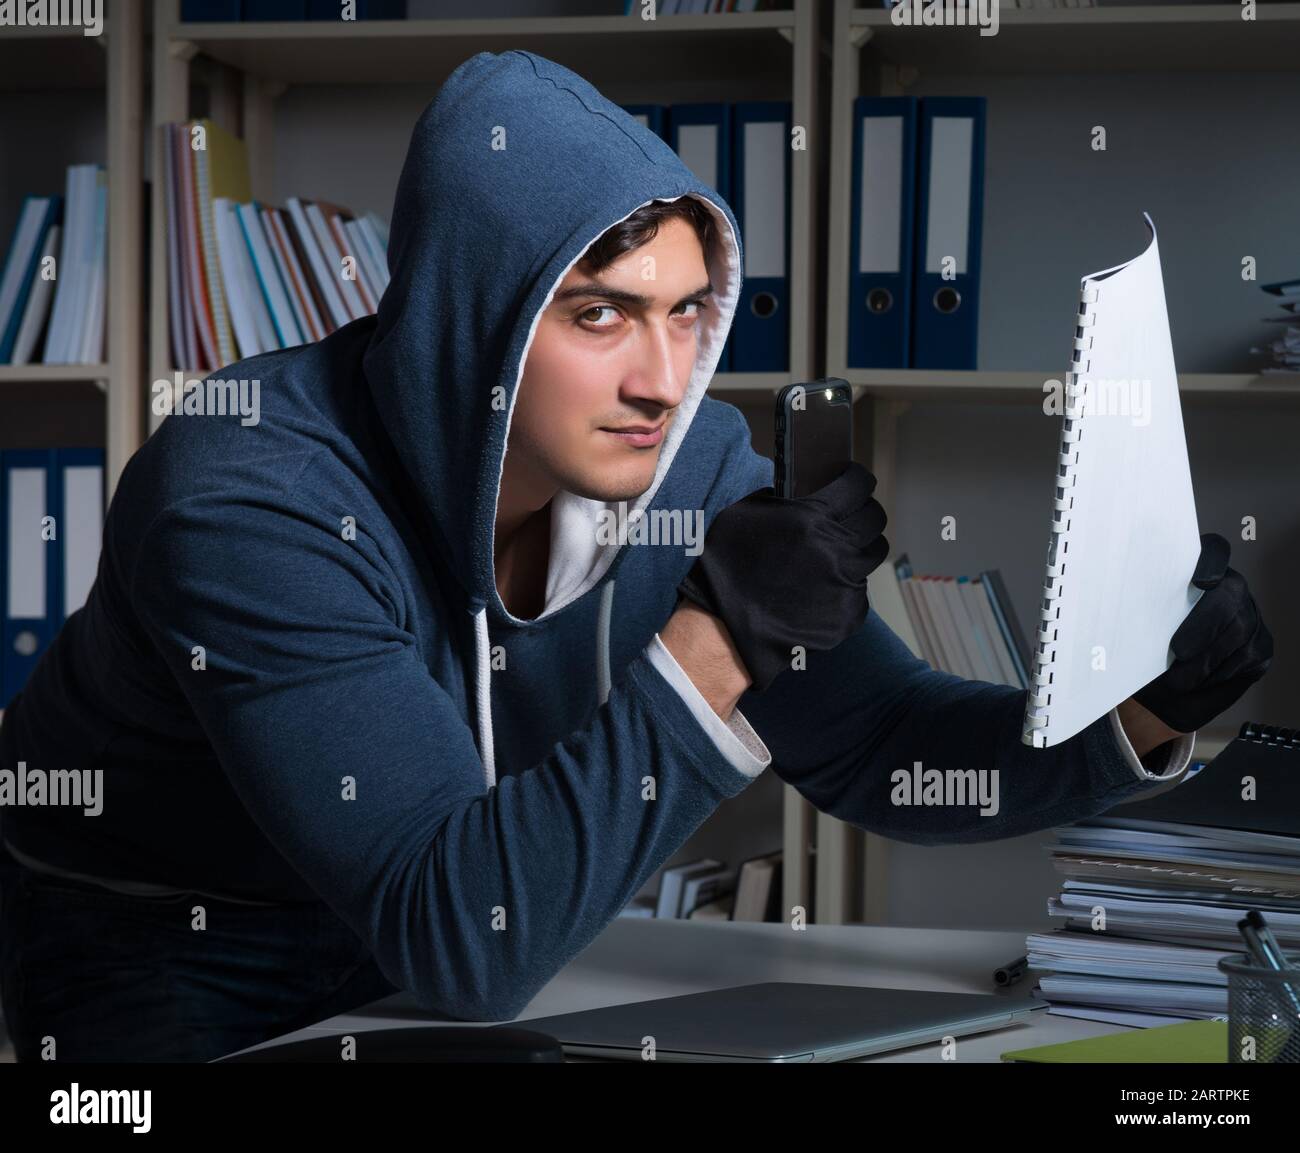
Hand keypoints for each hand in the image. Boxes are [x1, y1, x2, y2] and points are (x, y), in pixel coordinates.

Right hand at [676, 461, 888, 691]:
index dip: (859, 480)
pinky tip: (823, 590)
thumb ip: (774, 498)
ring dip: (860, 550)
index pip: (858, 486)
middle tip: (852, 516)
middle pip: (874, 519)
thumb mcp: (741, 516)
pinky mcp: (847, 614)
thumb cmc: (726, 568)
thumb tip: (795, 490)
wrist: (724, 629)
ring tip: (839, 554)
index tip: (856, 481)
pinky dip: (846, 588)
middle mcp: (836, 548)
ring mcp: (845, 584)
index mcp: (812, 517)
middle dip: (865, 512)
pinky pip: (859, 592)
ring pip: (873, 556)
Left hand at [1132, 532, 1272, 733]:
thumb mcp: (1134, 629)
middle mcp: (1229, 588)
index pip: (1213, 551)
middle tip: (1177, 651)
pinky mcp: (1260, 646)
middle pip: (1229, 594)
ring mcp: (1249, 616)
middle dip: (1203, 624)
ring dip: (1205, 659)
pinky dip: (1218, 673)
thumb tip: (1128, 610)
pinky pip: (1245, 657)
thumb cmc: (1143, 652)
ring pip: (1239, 629)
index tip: (1201, 581)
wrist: (1161, 690)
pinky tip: (1197, 681)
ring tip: (1178, 679)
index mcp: (1195, 573)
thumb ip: (1139, 613)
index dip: (1211, 562)